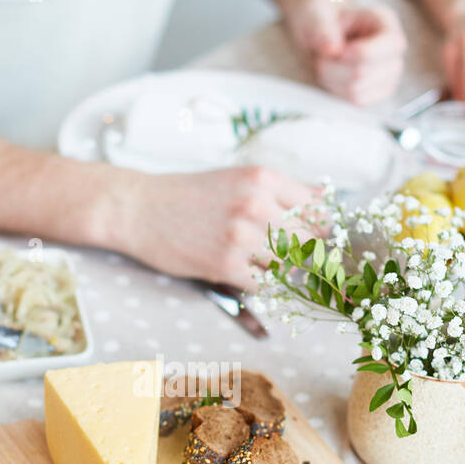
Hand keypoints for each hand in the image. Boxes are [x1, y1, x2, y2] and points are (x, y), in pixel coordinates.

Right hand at [118, 167, 320, 290]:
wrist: (139, 208)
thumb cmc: (190, 195)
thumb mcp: (238, 178)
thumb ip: (280, 190)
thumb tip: (325, 200)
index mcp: (263, 178)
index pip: (317, 209)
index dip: (317, 227)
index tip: (309, 235)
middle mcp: (256, 204)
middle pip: (308, 240)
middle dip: (301, 251)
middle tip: (281, 253)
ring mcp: (241, 237)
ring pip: (288, 265)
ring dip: (277, 269)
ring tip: (256, 260)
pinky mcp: (225, 265)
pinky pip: (264, 285)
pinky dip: (258, 283)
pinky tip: (240, 271)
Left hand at [287, 2, 406, 105]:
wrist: (323, 35)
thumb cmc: (323, 21)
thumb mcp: (316, 15)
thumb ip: (322, 28)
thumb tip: (331, 49)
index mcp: (386, 22)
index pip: (392, 46)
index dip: (361, 53)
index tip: (338, 51)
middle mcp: (394, 50)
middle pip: (364, 73)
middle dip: (333, 67)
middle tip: (323, 55)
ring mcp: (391, 74)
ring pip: (357, 91)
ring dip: (332, 79)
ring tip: (327, 64)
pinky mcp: (380, 93)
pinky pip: (357, 101)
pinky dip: (338, 92)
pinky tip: (334, 77)